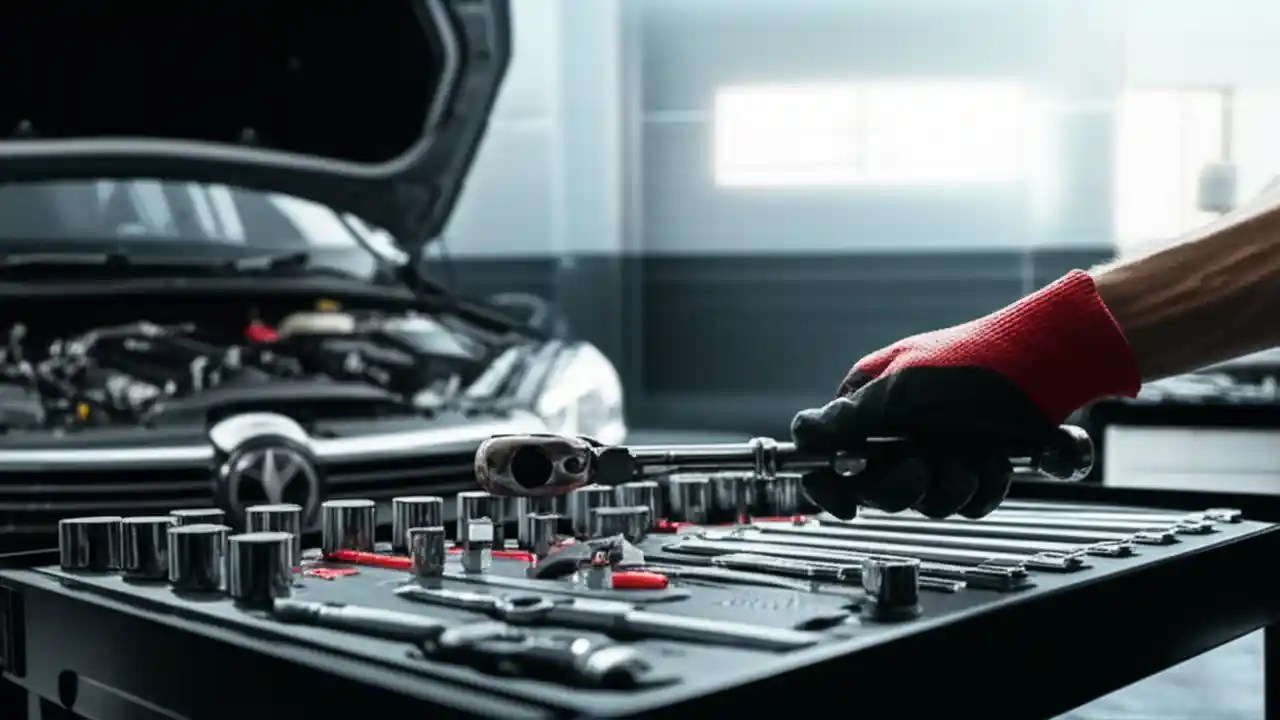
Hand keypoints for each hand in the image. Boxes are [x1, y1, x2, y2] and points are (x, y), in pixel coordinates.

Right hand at [791, 270, 1139, 518]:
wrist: (1054, 358)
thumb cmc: (976, 358)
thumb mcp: (904, 384)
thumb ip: (851, 417)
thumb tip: (804, 432)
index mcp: (872, 406)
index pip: (831, 456)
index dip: (831, 485)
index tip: (844, 504)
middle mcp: (901, 433)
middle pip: (879, 491)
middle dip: (905, 486)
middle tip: (922, 467)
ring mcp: (940, 450)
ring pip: (928, 502)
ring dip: (954, 485)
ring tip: (977, 457)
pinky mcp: (978, 466)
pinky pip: (971, 502)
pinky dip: (988, 485)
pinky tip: (1001, 459)